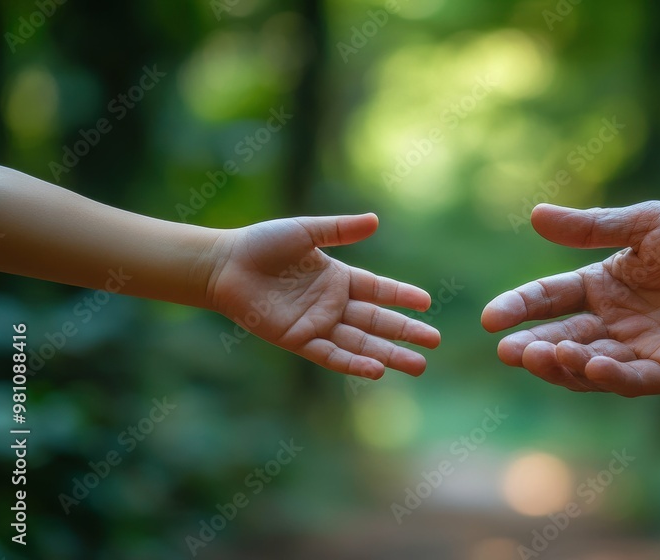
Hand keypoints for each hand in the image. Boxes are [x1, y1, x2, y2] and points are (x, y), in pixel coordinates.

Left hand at [205, 214, 439, 378]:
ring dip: (389, 355)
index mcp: (338, 278)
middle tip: (434, 342)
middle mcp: (332, 305)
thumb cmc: (261, 244)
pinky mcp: (299, 340)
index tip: (427, 303)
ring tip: (418, 366)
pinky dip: (354, 364)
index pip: (379, 290)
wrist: (225, 265)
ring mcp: (318, 324)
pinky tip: (377, 370)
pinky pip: (331, 355)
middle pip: (378, 322)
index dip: (402, 296)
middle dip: (406, 333)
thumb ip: (340, 229)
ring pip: (362, 344)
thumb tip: (375, 220)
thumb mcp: (306, 231)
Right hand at [481, 202, 659, 396]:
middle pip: (563, 340)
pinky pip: (634, 379)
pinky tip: (590, 366)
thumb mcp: (644, 224)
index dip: (520, 308)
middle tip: (508, 351)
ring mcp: (642, 352)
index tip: (490, 318)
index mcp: (603, 287)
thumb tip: (535, 215)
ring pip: (591, 366)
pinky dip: (610, 376)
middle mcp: (615, 324)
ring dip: (564, 365)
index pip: (550, 299)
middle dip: (534, 347)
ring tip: (542, 354)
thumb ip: (592, 226)